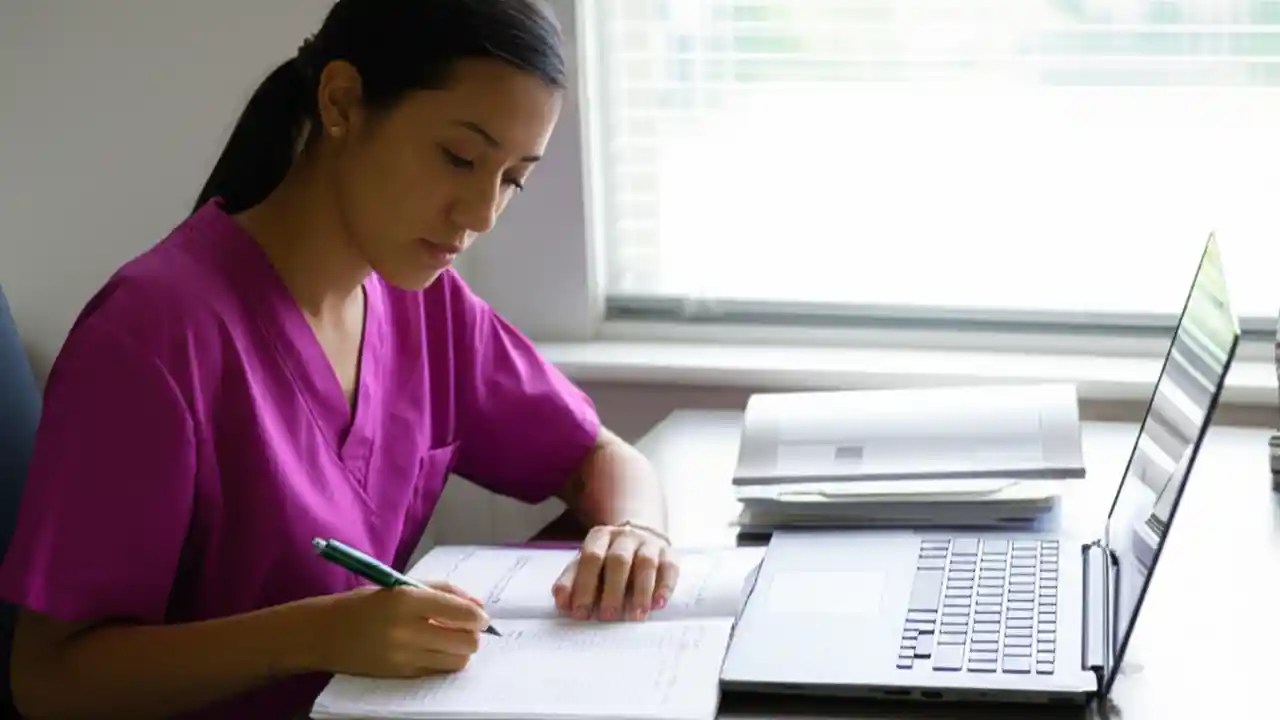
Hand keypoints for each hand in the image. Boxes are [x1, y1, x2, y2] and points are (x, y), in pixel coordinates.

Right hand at [312, 581, 490, 677]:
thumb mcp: (399, 586)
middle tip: (467, 627)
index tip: (481, 615)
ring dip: (461, 649)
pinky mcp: (400, 675)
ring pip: (457, 660)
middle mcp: (406, 631)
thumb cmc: (362, 604)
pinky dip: (445, 661)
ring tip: (450, 638)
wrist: (322, 634)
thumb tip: (477, 605)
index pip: (459, 612)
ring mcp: (404, 657)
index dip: (478, 615)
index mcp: (405, 601)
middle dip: (473, 634)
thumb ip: (441, 591)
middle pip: (465, 641)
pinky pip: (439, 671)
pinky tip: (434, 650)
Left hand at [552, 524, 678, 621]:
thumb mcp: (585, 565)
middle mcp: (624, 536)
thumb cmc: (606, 560)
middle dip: (612, 590)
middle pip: (618, 560)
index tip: (581, 612)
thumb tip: (562, 603)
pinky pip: (669, 567)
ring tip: (636, 616)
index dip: (585, 585)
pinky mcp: (669, 553)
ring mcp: (648, 543)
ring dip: (640, 591)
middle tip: (608, 616)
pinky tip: (658, 604)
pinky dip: (664, 586)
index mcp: (599, 537)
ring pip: (645, 564)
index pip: (590, 557)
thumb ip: (571, 582)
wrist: (639, 535)